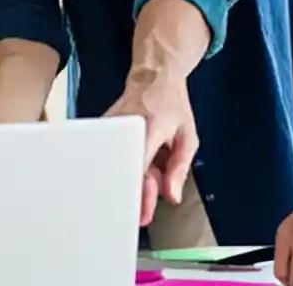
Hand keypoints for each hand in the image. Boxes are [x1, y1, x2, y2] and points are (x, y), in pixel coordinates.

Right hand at [104, 72, 197, 225]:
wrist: (154, 77)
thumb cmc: (172, 104)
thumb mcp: (187, 136)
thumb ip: (180, 166)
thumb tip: (171, 195)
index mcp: (147, 128)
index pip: (137, 167)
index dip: (139, 193)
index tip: (141, 212)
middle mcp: (124, 127)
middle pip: (123, 171)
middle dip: (135, 196)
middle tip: (143, 214)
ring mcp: (111, 127)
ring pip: (118, 165)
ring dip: (133, 180)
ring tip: (149, 185)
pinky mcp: (105, 129)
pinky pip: (114, 155)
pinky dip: (127, 167)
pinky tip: (139, 170)